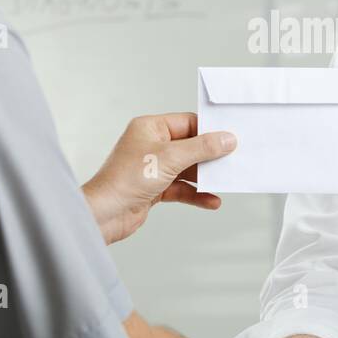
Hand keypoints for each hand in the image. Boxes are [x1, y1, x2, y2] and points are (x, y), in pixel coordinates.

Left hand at [81, 113, 235, 244]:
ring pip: (187, 168)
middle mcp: (151, 145)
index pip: (187, 122)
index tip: (230, 137)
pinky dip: (196, 194)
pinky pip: (181, 188)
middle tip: (232, 159)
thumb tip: (226, 139)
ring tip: (224, 181)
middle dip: (210, 156)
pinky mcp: (154, 188)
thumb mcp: (171, 158)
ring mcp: (153, 167)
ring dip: (204, 177)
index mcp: (150, 127)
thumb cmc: (126, 179)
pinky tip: (211, 200)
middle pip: (190, 146)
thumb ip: (202, 148)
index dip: (209, 130)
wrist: (105, 214)